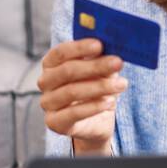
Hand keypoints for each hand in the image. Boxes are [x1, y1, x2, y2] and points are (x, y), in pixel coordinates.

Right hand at [39, 38, 126, 154]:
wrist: (96, 120)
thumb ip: (102, 60)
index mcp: (51, 64)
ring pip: (71, 91)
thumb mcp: (101, 71)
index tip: (100, 45)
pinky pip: (73, 113)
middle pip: (67, 71)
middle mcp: (45, 82)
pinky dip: (94, 107)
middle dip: (95, 66)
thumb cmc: (96, 88)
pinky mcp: (54, 122)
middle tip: (117, 63)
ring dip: (100, 87)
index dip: (79, 47)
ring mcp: (47, 103)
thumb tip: (112, 52)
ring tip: (121, 85)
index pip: (61, 52)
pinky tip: (110, 102)